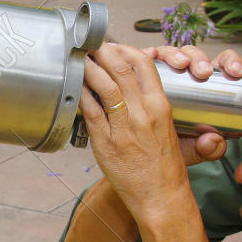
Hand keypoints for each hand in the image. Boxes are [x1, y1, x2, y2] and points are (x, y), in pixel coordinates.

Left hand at [80, 43, 195, 225]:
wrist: (162, 197)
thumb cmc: (164, 166)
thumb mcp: (167, 128)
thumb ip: (151, 105)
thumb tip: (133, 85)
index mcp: (160, 106)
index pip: (144, 64)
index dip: (125, 49)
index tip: (112, 46)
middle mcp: (143, 113)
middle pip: (120, 69)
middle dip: (102, 51)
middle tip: (90, 45)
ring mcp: (124, 128)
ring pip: (104, 86)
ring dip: (89, 67)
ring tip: (80, 58)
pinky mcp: (106, 143)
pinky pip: (90, 111)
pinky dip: (81, 94)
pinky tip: (74, 86)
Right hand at [140, 44, 241, 166]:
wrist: (139, 148)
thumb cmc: (168, 143)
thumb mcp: (191, 150)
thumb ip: (209, 149)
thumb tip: (214, 140)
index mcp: (203, 86)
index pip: (220, 65)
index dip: (231, 62)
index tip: (236, 72)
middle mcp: (183, 73)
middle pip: (194, 56)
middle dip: (201, 59)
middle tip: (203, 72)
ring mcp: (161, 70)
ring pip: (170, 53)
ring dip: (176, 54)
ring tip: (180, 64)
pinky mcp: (138, 69)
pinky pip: (143, 56)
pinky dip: (146, 52)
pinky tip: (149, 54)